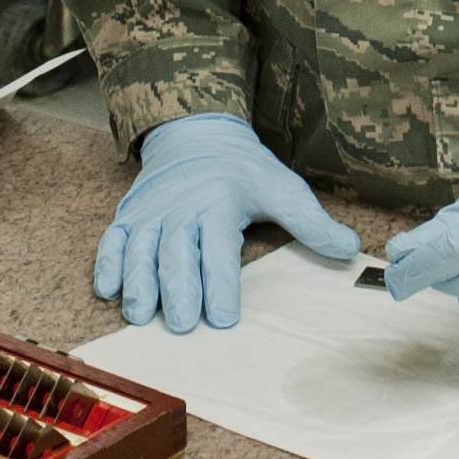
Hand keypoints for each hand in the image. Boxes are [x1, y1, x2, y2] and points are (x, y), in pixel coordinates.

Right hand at [94, 113, 358, 332]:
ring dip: (138, 283)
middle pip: (175, 255)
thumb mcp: (283, 188)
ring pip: (140, 251)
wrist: (196, 134)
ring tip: (140, 315)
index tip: (223, 318)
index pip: (218, 251)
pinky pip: (112, 241)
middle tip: (182, 324)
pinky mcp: (129, 216)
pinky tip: (109, 291)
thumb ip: (312, 223)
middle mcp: (180, 209)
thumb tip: (350, 249)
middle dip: (177, 291)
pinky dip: (108, 264)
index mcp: (219, 204)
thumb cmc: (243, 170)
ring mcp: (150, 213)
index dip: (219, 285)